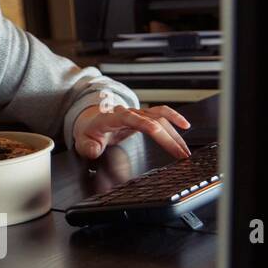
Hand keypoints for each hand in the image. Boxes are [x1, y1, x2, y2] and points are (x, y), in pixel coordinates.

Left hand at [73, 104, 191, 159]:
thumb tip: (94, 150)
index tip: (157, 130)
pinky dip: (174, 118)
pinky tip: (185, 126)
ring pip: (159, 118)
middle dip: (167, 137)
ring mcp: (136, 113)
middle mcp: (126, 113)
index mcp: (110, 118)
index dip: (143, 123)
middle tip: (180, 154)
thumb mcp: (83, 142)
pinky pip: (161, 114)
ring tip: (185, 150)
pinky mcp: (143, 116)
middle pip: (151, 121)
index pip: (129, 118)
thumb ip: (88, 147)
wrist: (91, 120)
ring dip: (174, 133)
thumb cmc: (89, 131)